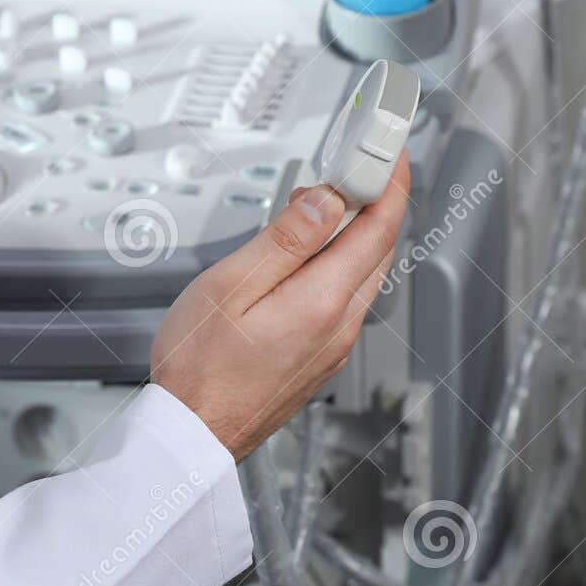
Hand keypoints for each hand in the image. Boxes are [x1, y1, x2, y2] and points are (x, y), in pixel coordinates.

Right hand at [151, 155, 410, 460]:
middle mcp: (340, 325)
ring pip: (364, 274)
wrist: (192, 433)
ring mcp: (334, 344)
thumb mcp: (232, 285)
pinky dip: (340, 265)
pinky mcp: (321, 356)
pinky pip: (346, 298)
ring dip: (355, 234)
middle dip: (375, 203)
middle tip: (355, 168)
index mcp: (323, 301)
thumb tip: (327, 200)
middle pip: (380, 249)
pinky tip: (307, 257)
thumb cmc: (200, 368)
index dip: (392, 182)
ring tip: (321, 207)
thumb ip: (285, 240)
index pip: (380, 227)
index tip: (392, 153)